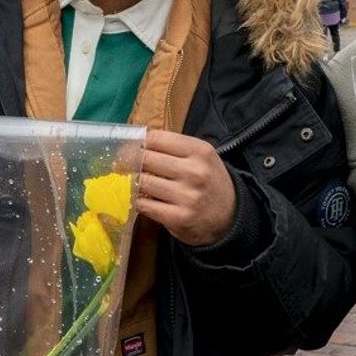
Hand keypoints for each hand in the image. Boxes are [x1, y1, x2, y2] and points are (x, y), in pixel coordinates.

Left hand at [135, 129, 235, 246]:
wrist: (230, 217)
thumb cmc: (209, 182)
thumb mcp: (201, 157)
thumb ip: (173, 149)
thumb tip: (135, 143)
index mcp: (200, 151)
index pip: (156, 138)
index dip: (138, 142)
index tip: (130, 147)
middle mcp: (195, 171)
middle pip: (146, 158)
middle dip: (131, 161)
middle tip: (124, 165)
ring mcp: (187, 196)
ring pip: (142, 182)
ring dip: (135, 183)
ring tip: (137, 183)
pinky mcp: (178, 218)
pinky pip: (144, 204)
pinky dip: (139, 201)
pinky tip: (145, 200)